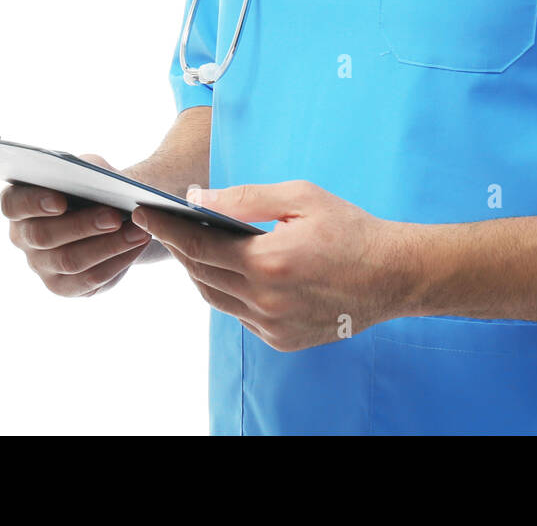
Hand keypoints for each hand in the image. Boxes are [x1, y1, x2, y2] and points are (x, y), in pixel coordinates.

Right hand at [1, 153, 152, 296]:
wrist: (111, 209)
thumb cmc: (94, 184)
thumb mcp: (89, 169)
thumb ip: (87, 171)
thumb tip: (97, 182)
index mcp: (19, 203)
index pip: (12, 204)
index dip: (33, 203)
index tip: (60, 201)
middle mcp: (23, 237)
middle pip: (43, 235)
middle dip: (82, 226)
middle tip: (115, 217)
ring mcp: (40, 265)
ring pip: (69, 261)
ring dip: (107, 246)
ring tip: (137, 231)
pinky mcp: (64, 286)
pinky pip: (89, 280)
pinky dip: (117, 262)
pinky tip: (137, 246)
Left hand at [131, 180, 412, 350]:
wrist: (393, 275)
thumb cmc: (349, 228)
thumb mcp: (299, 196)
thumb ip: (243, 198)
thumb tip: (196, 199)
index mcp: (267, 262)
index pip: (198, 245)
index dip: (167, 228)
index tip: (143, 212)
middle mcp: (265, 301)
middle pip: (201, 274)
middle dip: (180, 247)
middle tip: (166, 223)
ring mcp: (272, 326)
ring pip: (216, 298)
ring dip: (200, 271)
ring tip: (193, 244)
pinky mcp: (281, 339)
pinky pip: (239, 313)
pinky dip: (228, 290)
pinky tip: (231, 268)